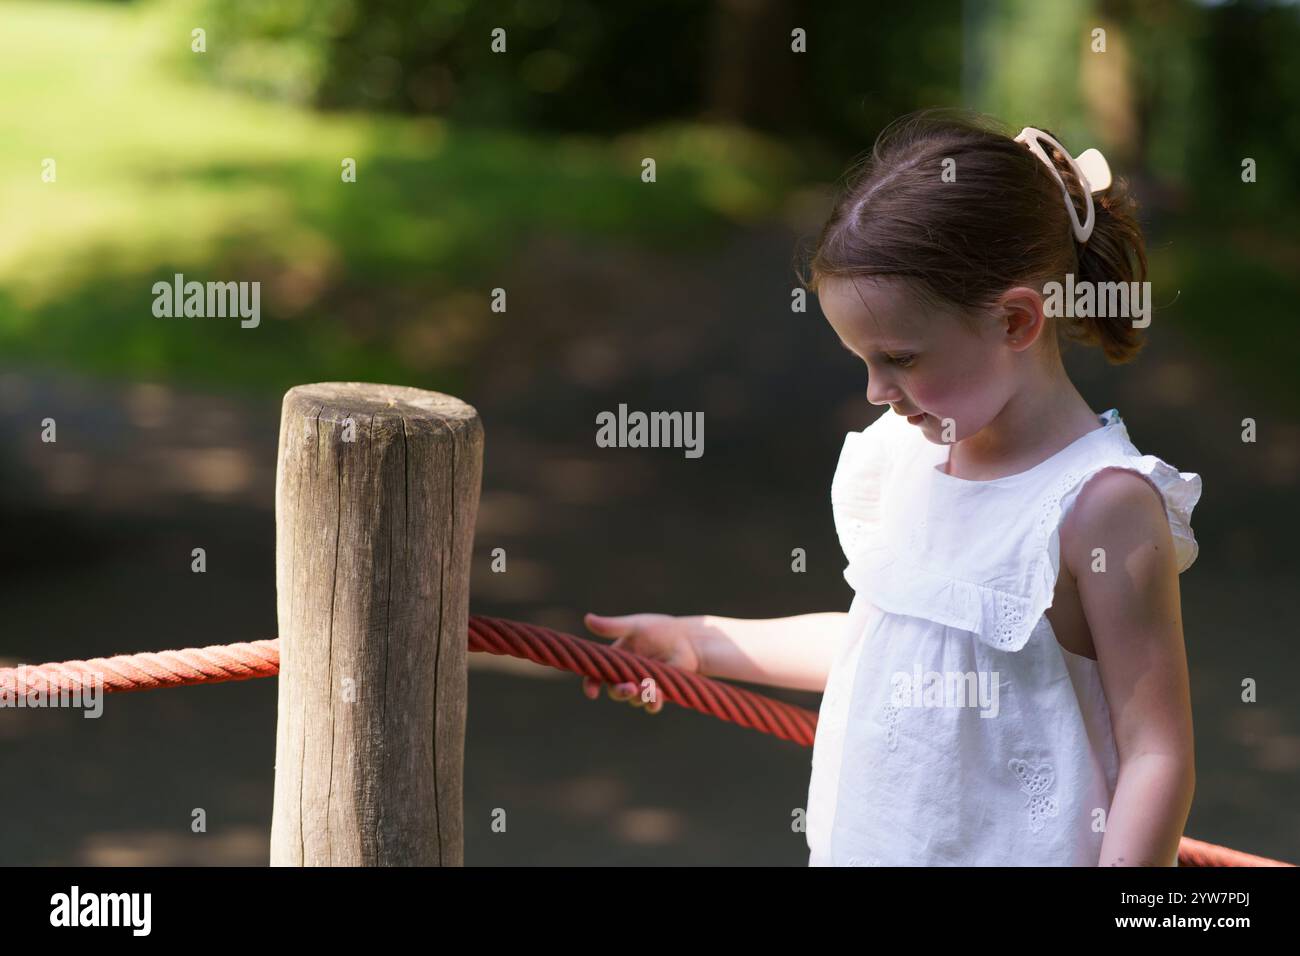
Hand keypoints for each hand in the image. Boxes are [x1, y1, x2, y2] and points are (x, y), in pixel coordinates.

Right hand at [580, 612, 702, 713]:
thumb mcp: (635, 626)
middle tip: (629, 688)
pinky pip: (651, 705)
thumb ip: (612, 627)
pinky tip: (658, 694)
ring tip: (649, 687)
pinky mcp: (660, 692)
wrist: (688, 639)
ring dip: (638, 697)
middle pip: (615, 691)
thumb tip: (586, 618)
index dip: (591, 684)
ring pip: (634, 700)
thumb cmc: (660, 629)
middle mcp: (627, 675)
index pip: (597, 675)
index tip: (592, 692)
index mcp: (616, 659)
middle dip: (619, 692)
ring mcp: (643, 685)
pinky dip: (652, 703)